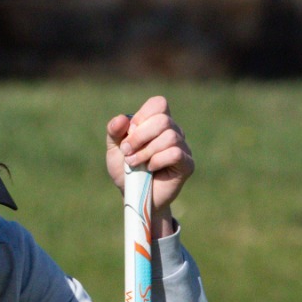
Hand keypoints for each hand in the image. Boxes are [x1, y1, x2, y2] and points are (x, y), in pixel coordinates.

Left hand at [106, 96, 194, 231]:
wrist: (134, 197)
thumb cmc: (126, 171)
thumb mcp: (114, 149)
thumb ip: (114, 131)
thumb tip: (123, 119)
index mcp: (157, 123)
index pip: (159, 104)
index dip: (143, 115)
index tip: (129, 133)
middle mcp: (173, 132)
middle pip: (163, 120)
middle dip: (140, 136)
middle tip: (127, 152)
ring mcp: (183, 148)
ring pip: (170, 137)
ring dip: (146, 151)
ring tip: (134, 163)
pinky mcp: (187, 165)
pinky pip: (175, 154)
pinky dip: (158, 160)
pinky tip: (150, 169)